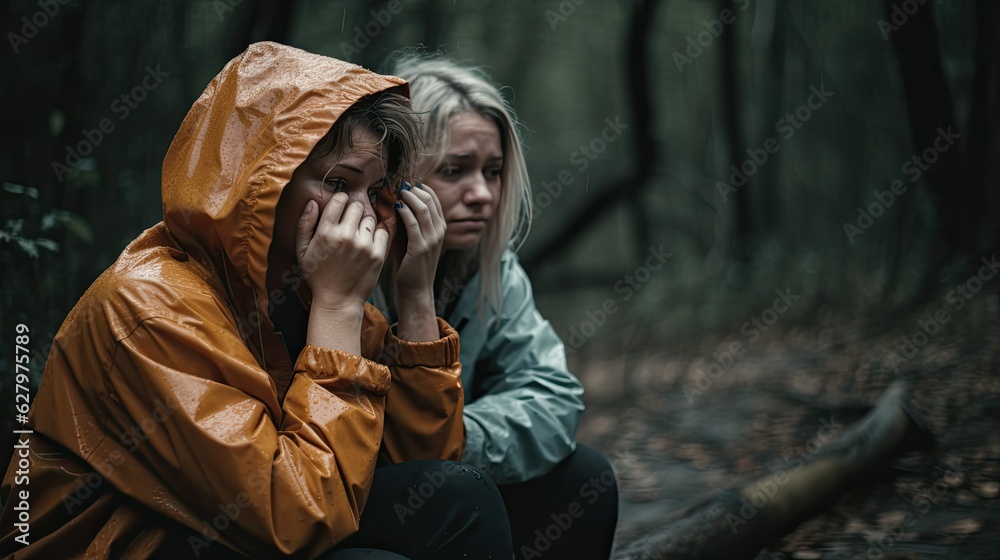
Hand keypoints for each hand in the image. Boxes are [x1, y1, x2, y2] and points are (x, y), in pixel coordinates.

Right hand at [296, 192, 388, 313]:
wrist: (338, 301)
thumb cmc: (318, 275)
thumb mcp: (301, 251)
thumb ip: (304, 224)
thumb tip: (313, 202)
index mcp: (326, 233)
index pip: (340, 199)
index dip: (341, 200)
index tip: (341, 206)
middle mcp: (346, 236)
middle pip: (357, 206)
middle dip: (353, 210)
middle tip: (350, 222)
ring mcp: (364, 245)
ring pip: (370, 218)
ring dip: (365, 223)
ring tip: (358, 235)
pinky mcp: (378, 255)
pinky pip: (383, 232)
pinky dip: (377, 234)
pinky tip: (368, 242)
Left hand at [393, 182, 445, 340]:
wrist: (416, 289)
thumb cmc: (410, 264)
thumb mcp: (413, 238)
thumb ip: (408, 221)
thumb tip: (394, 199)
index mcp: (440, 227)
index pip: (433, 198)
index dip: (419, 187)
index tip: (404, 183)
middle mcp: (439, 231)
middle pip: (428, 199)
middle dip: (412, 189)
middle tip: (398, 184)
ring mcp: (432, 239)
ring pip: (422, 207)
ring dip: (407, 196)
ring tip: (395, 191)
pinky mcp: (421, 247)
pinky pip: (412, 222)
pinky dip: (403, 210)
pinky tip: (394, 205)